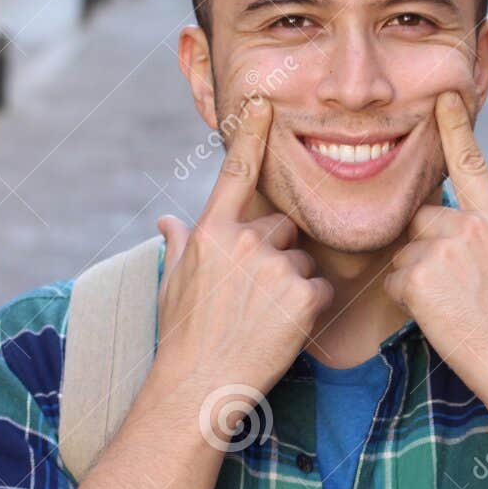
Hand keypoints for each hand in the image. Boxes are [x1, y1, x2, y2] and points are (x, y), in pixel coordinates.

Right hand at [148, 97, 332, 425]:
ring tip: (263, 316)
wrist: (200, 385)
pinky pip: (320, 288)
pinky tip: (281, 328)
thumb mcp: (171, 284)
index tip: (264, 102)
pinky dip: (309, 307)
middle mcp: (244, 242)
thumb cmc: (182, 336)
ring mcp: (276, 268)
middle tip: (252, 293)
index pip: (235, 172)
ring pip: (303, 259)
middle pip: (282, 226)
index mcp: (211, 233)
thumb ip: (178, 245)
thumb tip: (167, 221)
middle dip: (276, 252)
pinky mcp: (303, 296)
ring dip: (293, 282)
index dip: (251, 135)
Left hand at [384, 92, 487, 419]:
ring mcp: (446, 248)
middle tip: (456, 289)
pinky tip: (440, 317)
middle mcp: (474, 225)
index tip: (444, 96)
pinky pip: (395, 279)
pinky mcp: (421, 276)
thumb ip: (484, 233)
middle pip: (422, 219)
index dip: (455, 127)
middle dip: (425, 249)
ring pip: (405, 252)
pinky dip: (407, 301)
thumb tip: (449, 221)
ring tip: (453, 307)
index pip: (472, 163)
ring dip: (416, 279)